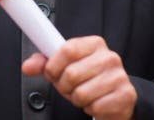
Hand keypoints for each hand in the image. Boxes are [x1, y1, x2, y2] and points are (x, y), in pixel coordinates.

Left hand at [22, 36, 136, 119]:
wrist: (116, 95)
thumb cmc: (89, 78)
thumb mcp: (65, 66)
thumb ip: (45, 63)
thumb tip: (27, 66)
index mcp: (94, 44)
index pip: (67, 50)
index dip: (53, 65)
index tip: (51, 73)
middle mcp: (109, 57)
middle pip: (71, 74)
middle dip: (64, 86)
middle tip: (69, 87)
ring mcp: (119, 76)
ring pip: (81, 93)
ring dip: (77, 99)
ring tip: (83, 94)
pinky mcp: (125, 95)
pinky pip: (95, 107)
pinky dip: (90, 109)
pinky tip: (95, 102)